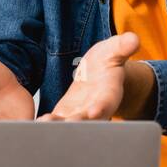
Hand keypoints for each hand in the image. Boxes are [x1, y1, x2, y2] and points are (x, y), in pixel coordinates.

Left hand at [38, 32, 155, 120]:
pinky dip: (45, 126)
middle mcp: (94, 109)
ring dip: (56, 128)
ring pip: (68, 125)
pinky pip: (55, 123)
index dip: (101, 107)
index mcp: (109, 94)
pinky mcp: (64, 115)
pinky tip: (32, 126)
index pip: (106, 102)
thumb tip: (134, 38)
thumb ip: (122, 46)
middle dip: (76, 124)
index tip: (94, 112)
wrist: (97, 74)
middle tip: (62, 126)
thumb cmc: (107, 62)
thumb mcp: (114, 50)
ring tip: (41, 127)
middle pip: (86, 120)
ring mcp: (79, 115)